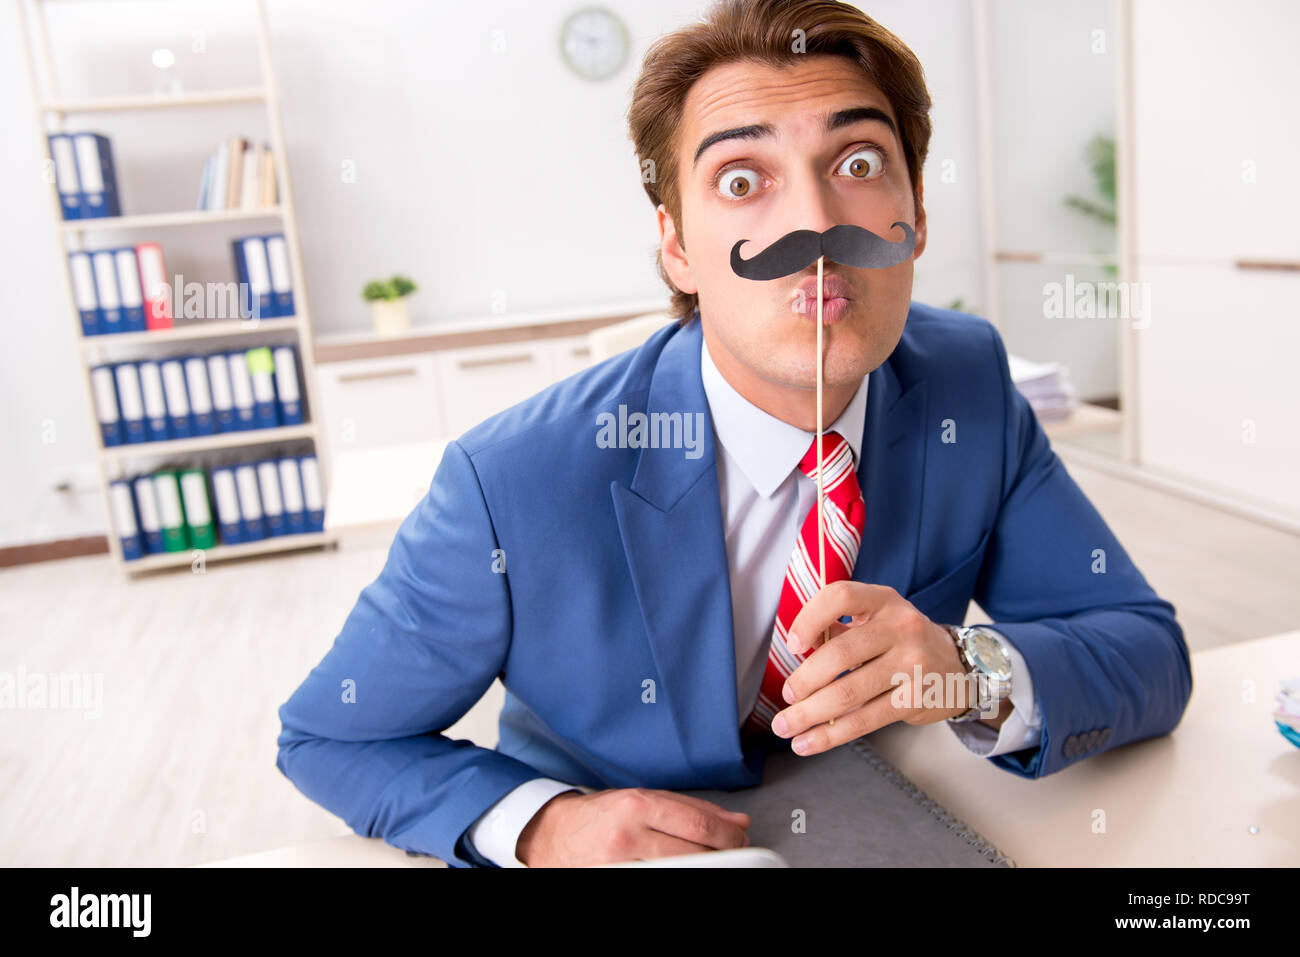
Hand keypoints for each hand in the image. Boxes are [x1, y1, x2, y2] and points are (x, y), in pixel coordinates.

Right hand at [515, 788, 750, 866]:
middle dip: (723, 852)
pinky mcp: (616, 879)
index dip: (726, 834)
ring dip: (704, 866)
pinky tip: (682, 869)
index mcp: (636, 805)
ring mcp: (621, 863)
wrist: (552, 836)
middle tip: (735, 851)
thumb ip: (689, 808)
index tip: (741, 837)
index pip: (695, 823)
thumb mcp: (641, 799)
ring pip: (679, 870)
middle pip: (693, 851)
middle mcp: (628, 835)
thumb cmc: (598, 815)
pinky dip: (678, 874)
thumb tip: (734, 822)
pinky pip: (659, 879)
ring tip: (711, 860)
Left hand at [770, 581, 984, 755]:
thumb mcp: (877, 620)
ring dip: (809, 713)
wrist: (958, 668)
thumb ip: (839, 628)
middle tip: (786, 695)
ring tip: (785, 725)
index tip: (794, 645)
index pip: (841, 597)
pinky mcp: (915, 700)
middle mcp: (901, 628)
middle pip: (840, 653)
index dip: (809, 618)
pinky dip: (830, 734)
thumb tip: (798, 648)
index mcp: (884, 601)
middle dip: (804, 680)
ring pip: (849, 692)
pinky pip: (864, 720)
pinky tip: (807, 742)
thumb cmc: (901, 642)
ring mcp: (912, 664)